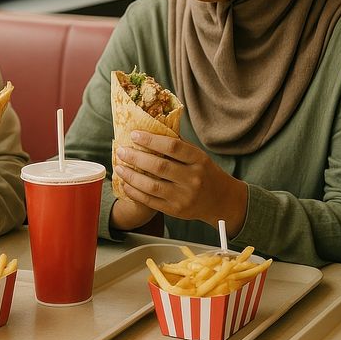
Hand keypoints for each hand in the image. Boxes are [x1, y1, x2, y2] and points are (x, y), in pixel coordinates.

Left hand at [113, 131, 247, 235]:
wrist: (221, 201)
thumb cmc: (206, 173)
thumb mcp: (199, 156)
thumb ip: (179, 145)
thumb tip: (153, 128)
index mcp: (199, 160)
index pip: (173, 147)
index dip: (151, 140)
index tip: (134, 135)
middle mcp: (193, 178)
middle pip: (159, 166)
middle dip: (136, 158)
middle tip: (121, 150)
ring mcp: (184, 196)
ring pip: (152, 185)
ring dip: (132, 176)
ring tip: (119, 167)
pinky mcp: (176, 210)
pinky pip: (150, 201)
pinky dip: (135, 192)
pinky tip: (125, 184)